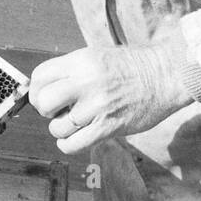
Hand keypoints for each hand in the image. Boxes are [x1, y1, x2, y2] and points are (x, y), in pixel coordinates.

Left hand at [29, 43, 192, 152]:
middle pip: (42, 103)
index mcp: (80, 61)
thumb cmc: (131, 66)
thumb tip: (44, 88)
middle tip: (58, 110)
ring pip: (57, 127)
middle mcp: (85, 82)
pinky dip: (68, 144)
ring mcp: (97, 106)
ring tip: (74, 122)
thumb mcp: (96, 55)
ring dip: (61, 128)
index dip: (36, 90)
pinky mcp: (109, 127)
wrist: (165, 76)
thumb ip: (71, 70)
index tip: (42, 96)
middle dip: (46, 110)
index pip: (39, 77)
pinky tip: (76, 137)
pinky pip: (73, 144)